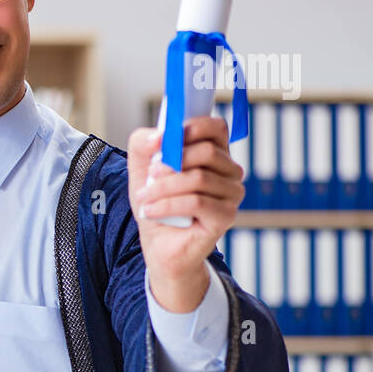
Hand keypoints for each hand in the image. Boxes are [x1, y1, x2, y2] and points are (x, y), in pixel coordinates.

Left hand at [127, 117, 242, 310]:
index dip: (193, 127)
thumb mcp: (140, 168)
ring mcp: (232, 194)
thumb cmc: (156, 201)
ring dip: (164, 188)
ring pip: (199, 179)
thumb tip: (158, 136)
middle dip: (171, 162)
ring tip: (146, 198)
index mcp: (215, 153)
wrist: (159, 244)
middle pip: (207, 152)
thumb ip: (143, 144)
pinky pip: (197, 202)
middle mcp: (230, 171)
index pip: (217, 127)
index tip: (167, 138)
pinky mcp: (226, 216)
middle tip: (150, 175)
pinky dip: (167, 205)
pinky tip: (150, 212)